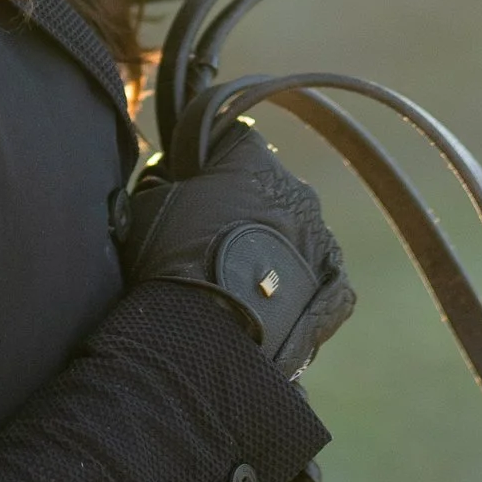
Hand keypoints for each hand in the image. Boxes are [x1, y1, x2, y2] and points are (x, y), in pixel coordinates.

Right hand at [114, 108, 354, 375]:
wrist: (207, 339)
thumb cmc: (171, 262)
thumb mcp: (146, 206)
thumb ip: (163, 180)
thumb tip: (168, 176)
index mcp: (252, 157)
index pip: (237, 142)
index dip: (215, 166)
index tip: (197, 189)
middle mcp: (296, 187)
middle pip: (271, 187)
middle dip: (249, 205)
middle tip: (216, 240)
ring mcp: (321, 236)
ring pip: (296, 231)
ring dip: (274, 246)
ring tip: (240, 282)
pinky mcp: (335, 283)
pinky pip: (318, 274)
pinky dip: (299, 285)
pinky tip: (271, 305)